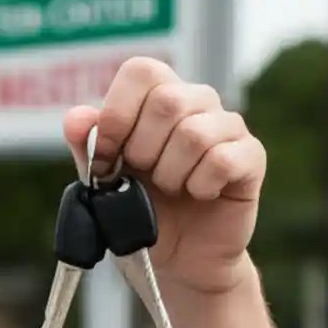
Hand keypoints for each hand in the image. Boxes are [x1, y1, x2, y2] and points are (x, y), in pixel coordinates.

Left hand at [62, 56, 266, 294]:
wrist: (175, 255)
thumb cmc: (140, 208)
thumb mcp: (102, 179)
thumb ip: (87, 147)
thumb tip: (77, 118)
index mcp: (157, 96)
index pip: (141, 71)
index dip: (118, 112)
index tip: (106, 155)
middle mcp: (196, 102)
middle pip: (167, 101)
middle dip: (142, 151)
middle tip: (144, 176)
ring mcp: (227, 126)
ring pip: (194, 133)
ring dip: (170, 173)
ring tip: (171, 188)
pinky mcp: (250, 157)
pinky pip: (222, 160)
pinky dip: (200, 185)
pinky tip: (198, 195)